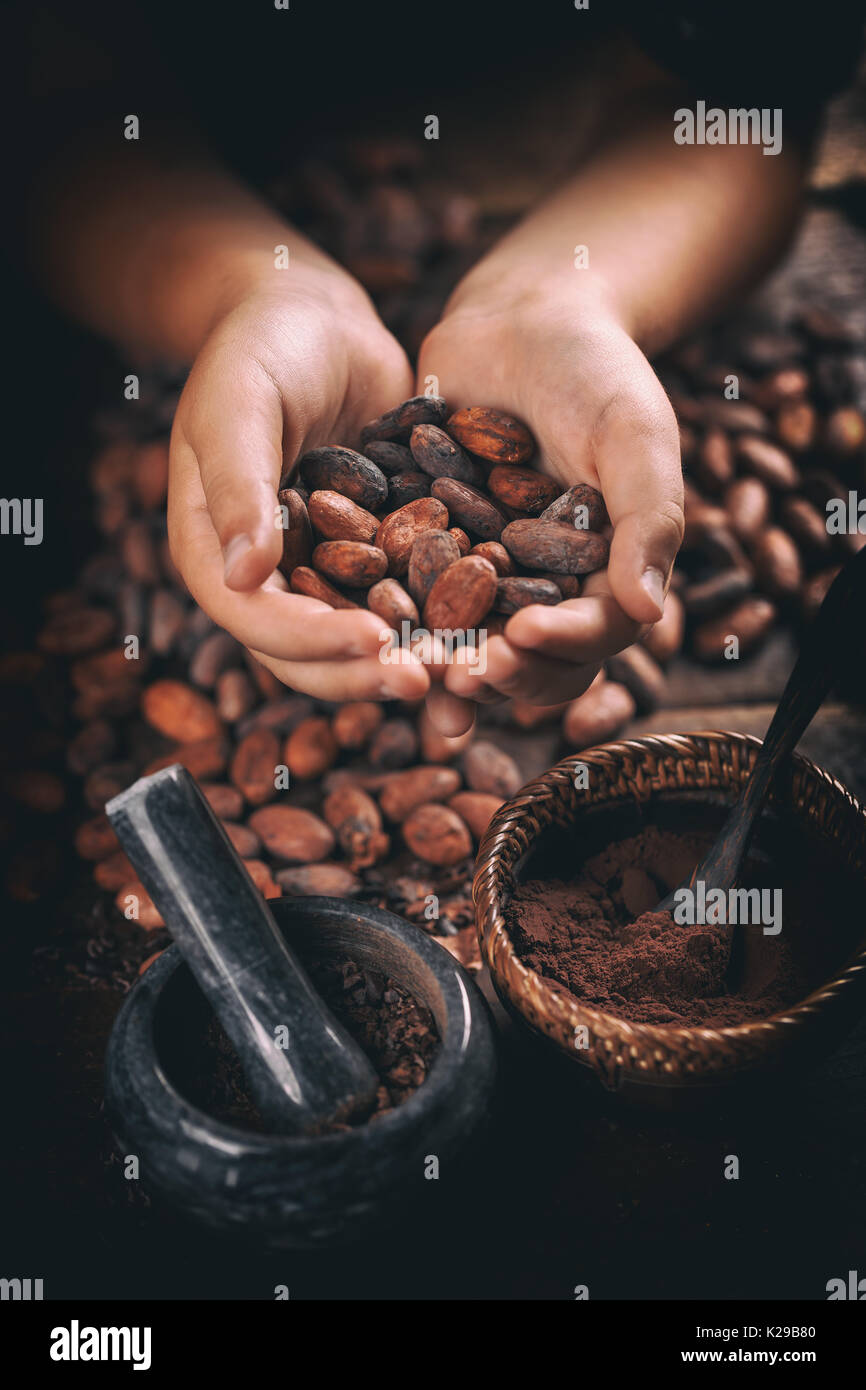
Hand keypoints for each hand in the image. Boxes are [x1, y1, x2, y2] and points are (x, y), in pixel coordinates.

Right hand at [169, 267, 429, 702]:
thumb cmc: (261, 345)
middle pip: (311, 653)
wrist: (315, 314)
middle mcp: (269, 578)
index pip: (259, 618)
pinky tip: (492, 632)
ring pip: (364, 638)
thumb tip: (244, 574)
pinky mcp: (378, 554)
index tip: (376, 641)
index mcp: (218, 553)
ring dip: (411, 662)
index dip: (314, 640)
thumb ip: (239, 482)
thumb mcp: (238, 402)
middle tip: (430, 682)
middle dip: (368, 671)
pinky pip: (408, 599)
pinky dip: (443, 620)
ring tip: (466, 676)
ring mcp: (325, 571)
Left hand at [417, 283, 683, 732]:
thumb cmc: (595, 369)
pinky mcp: (423, 551)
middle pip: (525, 658)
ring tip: (407, 669)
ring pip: (460, 641)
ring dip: (436, 666)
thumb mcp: (633, 433)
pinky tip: (355, 625)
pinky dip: (384, 615)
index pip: (593, 633)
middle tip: (459, 675)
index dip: (561, 644)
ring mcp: (479, 576)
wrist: (519, 316)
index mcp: (603, 576)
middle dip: (495, 673)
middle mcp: (541, 590)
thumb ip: (649, 519)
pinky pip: (403, 594)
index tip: (524, 635)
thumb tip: (648, 614)